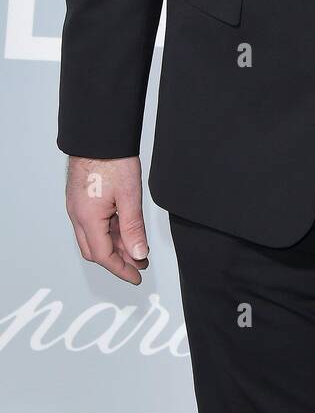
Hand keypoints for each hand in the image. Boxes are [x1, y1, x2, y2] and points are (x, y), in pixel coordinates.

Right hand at [64, 155, 149, 284]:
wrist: (98, 136)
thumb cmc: (112, 160)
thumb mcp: (129, 197)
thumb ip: (133, 228)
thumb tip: (137, 254)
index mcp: (88, 218)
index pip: (104, 256)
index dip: (122, 269)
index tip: (137, 276)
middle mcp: (78, 215)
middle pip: (95, 251)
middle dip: (118, 261)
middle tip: (139, 264)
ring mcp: (78, 207)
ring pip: (94, 237)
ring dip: (115, 246)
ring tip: (137, 249)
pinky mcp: (82, 199)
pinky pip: (93, 224)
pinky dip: (109, 231)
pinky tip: (125, 231)